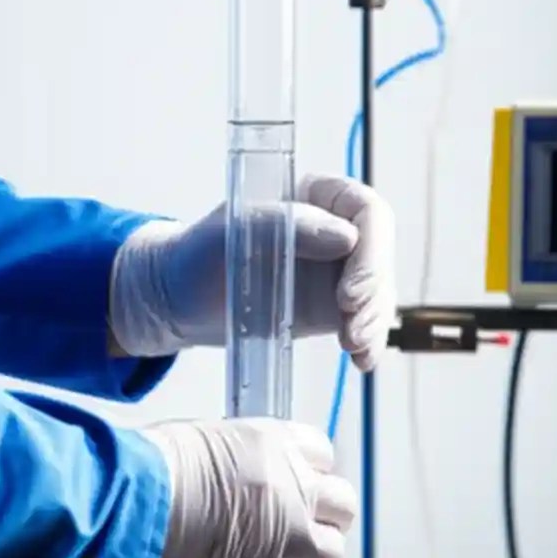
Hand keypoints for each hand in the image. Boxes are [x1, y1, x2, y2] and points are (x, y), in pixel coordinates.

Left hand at [110, 174, 396, 369]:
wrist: (178, 299)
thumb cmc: (197, 253)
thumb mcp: (231, 232)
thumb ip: (286, 225)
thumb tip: (346, 237)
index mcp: (314, 196)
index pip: (365, 210)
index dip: (370, 250)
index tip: (350, 291)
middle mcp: (333, 229)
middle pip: (378, 254)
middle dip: (374, 294)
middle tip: (353, 330)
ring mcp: (336, 270)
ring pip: (378, 291)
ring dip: (374, 322)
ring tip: (354, 350)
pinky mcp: (332, 307)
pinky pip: (364, 320)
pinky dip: (368, 341)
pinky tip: (361, 361)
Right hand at [143, 418, 356, 557]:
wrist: (135, 505)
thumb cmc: (154, 473)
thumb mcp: (207, 444)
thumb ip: (245, 458)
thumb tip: (253, 473)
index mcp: (273, 442)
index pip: (322, 451)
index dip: (307, 468)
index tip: (297, 478)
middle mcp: (292, 485)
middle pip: (341, 500)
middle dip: (324, 510)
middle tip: (299, 519)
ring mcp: (291, 533)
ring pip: (333, 547)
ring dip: (313, 547)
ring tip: (284, 547)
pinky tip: (263, 554)